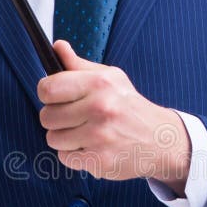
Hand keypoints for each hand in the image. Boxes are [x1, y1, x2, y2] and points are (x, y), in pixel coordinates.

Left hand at [38, 41, 190, 194]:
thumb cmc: (128, 107)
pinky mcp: (99, 160)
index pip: (48, 88)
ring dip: (65, 138)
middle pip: (47, 116)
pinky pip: (65, 157)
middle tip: (75, 118)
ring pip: (53, 139)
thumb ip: (79, 65)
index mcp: (99, 83)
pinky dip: (75, 155)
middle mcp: (100, 108)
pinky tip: (92, 147)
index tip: (56, 98)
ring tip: (85, 133)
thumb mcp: (110, 78)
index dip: (47, 94)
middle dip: (56, 119)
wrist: (159, 140)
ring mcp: (100, 136)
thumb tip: (57, 46)